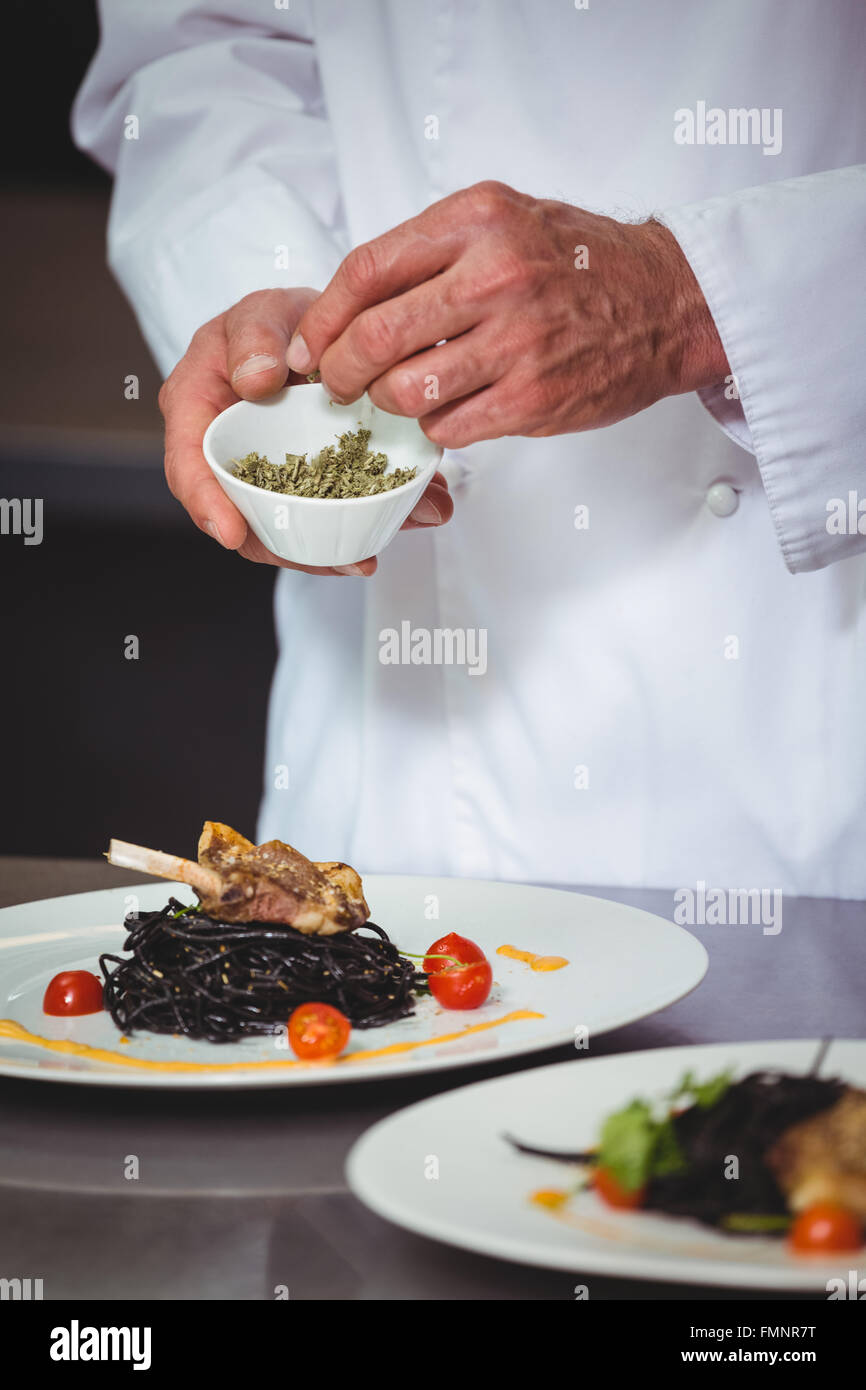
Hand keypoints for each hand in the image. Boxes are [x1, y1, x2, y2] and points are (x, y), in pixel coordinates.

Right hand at [158, 288, 452, 575]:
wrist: (319, 332)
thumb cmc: (280, 322)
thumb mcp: (264, 312)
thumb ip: (256, 334)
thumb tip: (254, 380)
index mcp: (194, 408)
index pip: (187, 464)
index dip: (206, 502)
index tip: (232, 534)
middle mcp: (222, 453)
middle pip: (237, 514)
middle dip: (279, 548)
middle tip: (326, 559)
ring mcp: (263, 478)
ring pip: (279, 528)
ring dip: (320, 550)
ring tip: (361, 559)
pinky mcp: (301, 490)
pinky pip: (315, 519)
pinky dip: (346, 531)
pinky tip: (379, 541)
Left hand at [286, 182, 729, 447]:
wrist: (666, 303)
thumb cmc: (579, 263)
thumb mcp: (505, 219)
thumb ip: (434, 249)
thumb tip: (352, 301)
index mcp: (478, 221)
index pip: (366, 271)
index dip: (323, 316)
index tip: (309, 342)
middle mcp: (495, 277)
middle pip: (374, 337)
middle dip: (338, 371)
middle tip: (337, 383)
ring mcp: (516, 343)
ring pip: (405, 392)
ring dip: (387, 404)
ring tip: (396, 397)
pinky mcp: (532, 399)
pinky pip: (449, 428)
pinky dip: (436, 427)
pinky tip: (449, 410)